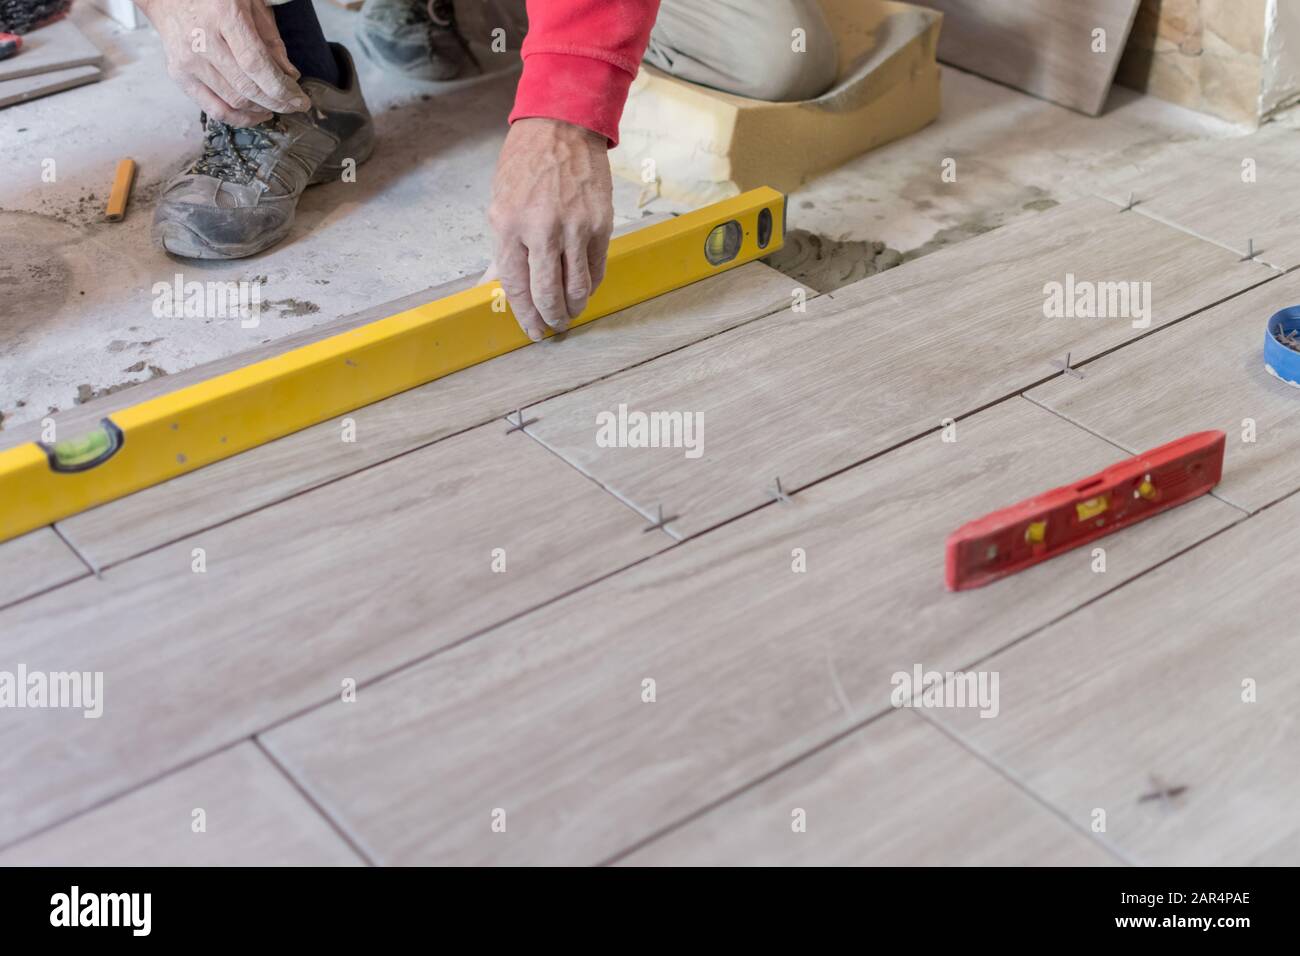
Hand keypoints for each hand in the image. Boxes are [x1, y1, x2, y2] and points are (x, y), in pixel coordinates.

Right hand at [137, 0, 308, 126]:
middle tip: (294, 105)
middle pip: (247, 87)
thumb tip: (290, 75)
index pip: (257, 64)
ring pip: (233, 101)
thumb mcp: (250, 4)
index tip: (301, 100)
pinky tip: (256, 115)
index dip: (281, 88)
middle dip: (277, 102)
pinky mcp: (179, 75)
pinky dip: (239, 118)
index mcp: (224, 15)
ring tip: (277, 106)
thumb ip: (271, 38)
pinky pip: (213, 109)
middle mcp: (203, 40)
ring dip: (261, 110)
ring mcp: (188, 60)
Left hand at [486, 118, 613, 341]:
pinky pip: (596, 267)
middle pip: (548, 293)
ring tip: (570, 312)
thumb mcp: (500, 203)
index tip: (532, 331)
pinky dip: (590, 284)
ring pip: (578, 287)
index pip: (517, 286)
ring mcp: (574, 227)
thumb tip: (491, 286)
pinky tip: (583, 288)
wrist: (562, 127)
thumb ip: (502, 249)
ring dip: (574, 307)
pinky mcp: (600, 223)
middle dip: (551, 317)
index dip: (526, 315)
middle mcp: (542, 230)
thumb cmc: (526, 164)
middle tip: (554, 326)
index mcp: (509, 226)